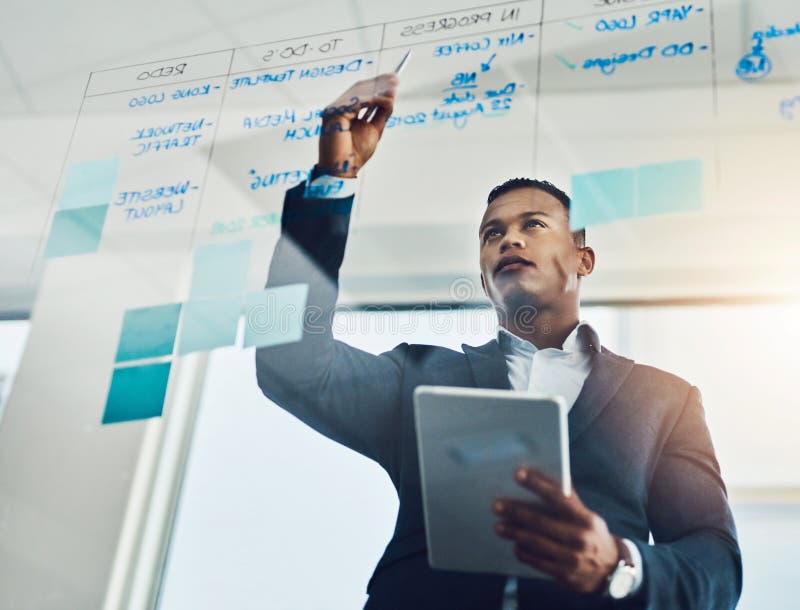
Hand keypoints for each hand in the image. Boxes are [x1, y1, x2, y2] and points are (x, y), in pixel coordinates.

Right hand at [317, 72, 398, 177]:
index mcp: (346, 111)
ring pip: (359, 92)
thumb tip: (390, 99)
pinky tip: (386, 100)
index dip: (377, 85)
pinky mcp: (334, 113)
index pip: (362, 92)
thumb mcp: (374, 129)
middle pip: (360, 88)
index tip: (393, 80)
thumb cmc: (356, 153)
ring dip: (379, 90)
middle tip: (396, 80)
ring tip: (394, 90)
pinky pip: (356, 101)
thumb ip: (381, 114)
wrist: (344, 168)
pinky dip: (373, 99)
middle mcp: (339, 108)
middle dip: (380, 84)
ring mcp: (335, 109)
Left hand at [493, 467, 619, 593]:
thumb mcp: (588, 515)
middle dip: (516, 512)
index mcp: (585, 518)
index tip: (518, 474)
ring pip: (535, 542)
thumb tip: (543, 475)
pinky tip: (515, 545)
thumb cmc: (591, 534)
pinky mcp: (564, 575)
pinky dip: (523, 551)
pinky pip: (536, 561)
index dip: (537, 484)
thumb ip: (568, 499)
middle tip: (497, 505)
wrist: (611, 571)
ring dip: (514, 533)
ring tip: (499, 526)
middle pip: (541, 521)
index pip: (558, 497)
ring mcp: (572, 558)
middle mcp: (580, 537)